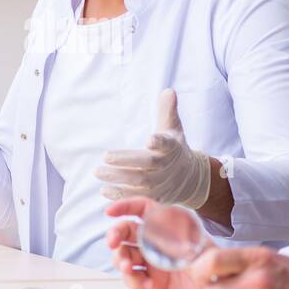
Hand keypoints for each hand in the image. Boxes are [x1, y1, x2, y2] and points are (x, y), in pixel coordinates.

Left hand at [95, 89, 210, 208]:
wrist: (189, 177)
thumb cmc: (173, 147)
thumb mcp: (173, 127)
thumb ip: (167, 110)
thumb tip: (168, 90)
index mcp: (172, 147)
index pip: (167, 143)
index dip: (159, 142)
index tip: (149, 139)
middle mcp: (168, 166)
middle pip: (148, 164)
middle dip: (126, 161)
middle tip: (104, 157)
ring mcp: (162, 184)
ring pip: (139, 183)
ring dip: (118, 179)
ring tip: (98, 172)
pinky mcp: (155, 197)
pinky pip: (137, 197)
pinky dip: (120, 195)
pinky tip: (103, 189)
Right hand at [105, 197, 210, 288]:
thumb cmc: (216, 267)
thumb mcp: (209, 252)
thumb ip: (192, 246)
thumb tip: (176, 244)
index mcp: (168, 226)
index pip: (143, 209)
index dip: (125, 206)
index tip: (110, 211)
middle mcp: (156, 242)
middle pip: (126, 231)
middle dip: (115, 235)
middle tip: (113, 243)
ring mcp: (151, 261)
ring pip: (124, 255)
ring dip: (121, 260)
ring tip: (129, 268)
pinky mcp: (150, 281)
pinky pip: (133, 278)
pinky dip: (134, 281)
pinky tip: (147, 284)